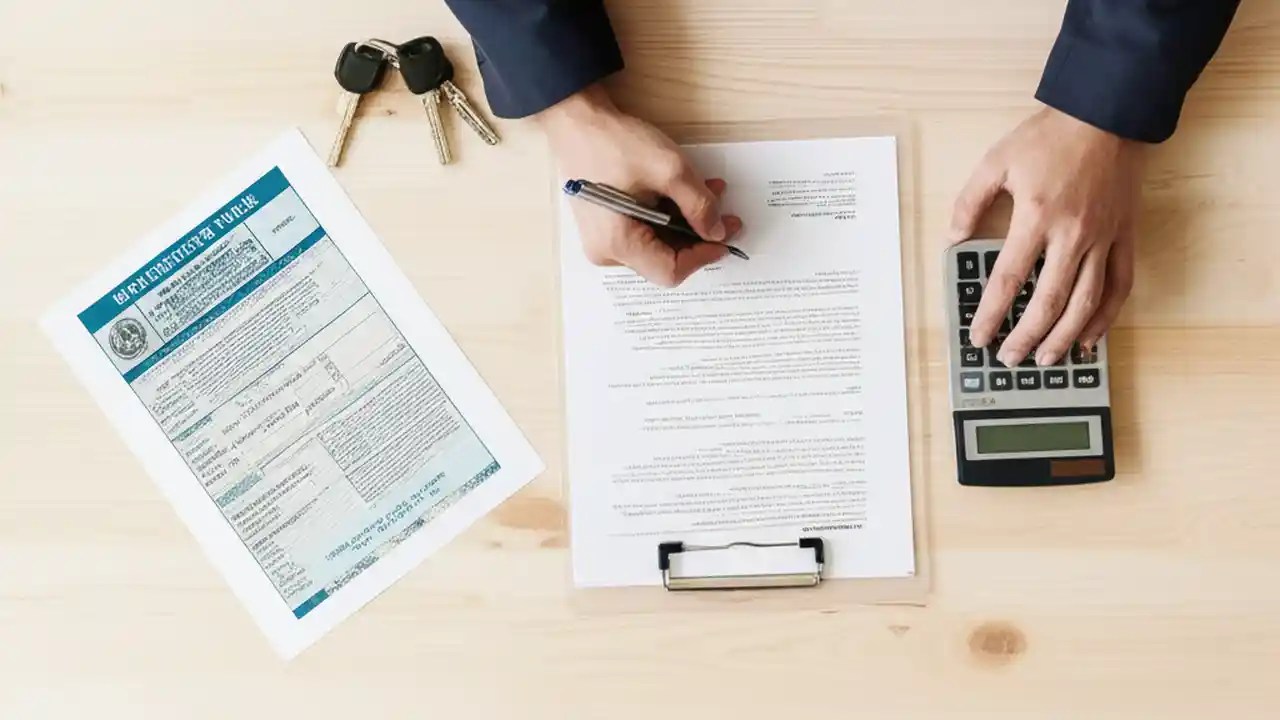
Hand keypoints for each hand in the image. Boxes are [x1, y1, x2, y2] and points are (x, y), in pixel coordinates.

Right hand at [538, 84, 741, 286]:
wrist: (576, 121)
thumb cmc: (613, 143)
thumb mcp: (669, 170)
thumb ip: (699, 205)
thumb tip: (718, 232)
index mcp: (617, 244)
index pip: (670, 270)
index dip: (703, 257)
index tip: (726, 237)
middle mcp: (607, 251)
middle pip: (664, 259)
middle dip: (698, 236)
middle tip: (724, 214)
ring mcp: (603, 240)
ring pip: (657, 245)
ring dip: (687, 223)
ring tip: (709, 193)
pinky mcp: (606, 226)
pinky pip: (644, 231)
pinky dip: (669, 216)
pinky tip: (683, 193)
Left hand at [949, 107, 1143, 365]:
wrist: (1108, 113)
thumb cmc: (1051, 135)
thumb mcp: (996, 161)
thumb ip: (970, 202)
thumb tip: (953, 238)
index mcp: (1037, 217)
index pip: (1008, 279)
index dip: (992, 314)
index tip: (980, 336)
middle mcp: (1073, 234)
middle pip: (1048, 301)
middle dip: (1026, 336)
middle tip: (1009, 359)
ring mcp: (1103, 238)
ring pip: (1086, 301)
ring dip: (1064, 336)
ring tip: (1045, 359)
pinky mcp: (1125, 236)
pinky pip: (1119, 285)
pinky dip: (1106, 316)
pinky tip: (1090, 338)